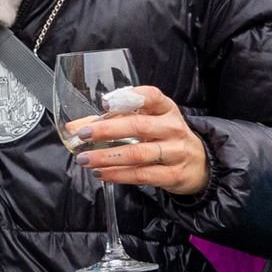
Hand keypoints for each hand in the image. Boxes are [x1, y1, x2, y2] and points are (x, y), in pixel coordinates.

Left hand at [67, 83, 210, 196]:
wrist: (198, 164)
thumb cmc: (163, 138)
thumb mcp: (145, 123)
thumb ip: (109, 122)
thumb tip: (72, 128)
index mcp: (165, 109)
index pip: (152, 96)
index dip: (129, 97)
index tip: (106, 102)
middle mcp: (173, 128)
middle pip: (139, 126)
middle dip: (107, 130)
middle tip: (83, 135)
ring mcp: (176, 152)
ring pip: (138, 153)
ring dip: (107, 157)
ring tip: (85, 159)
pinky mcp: (174, 174)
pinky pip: (142, 174)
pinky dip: (118, 175)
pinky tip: (101, 173)